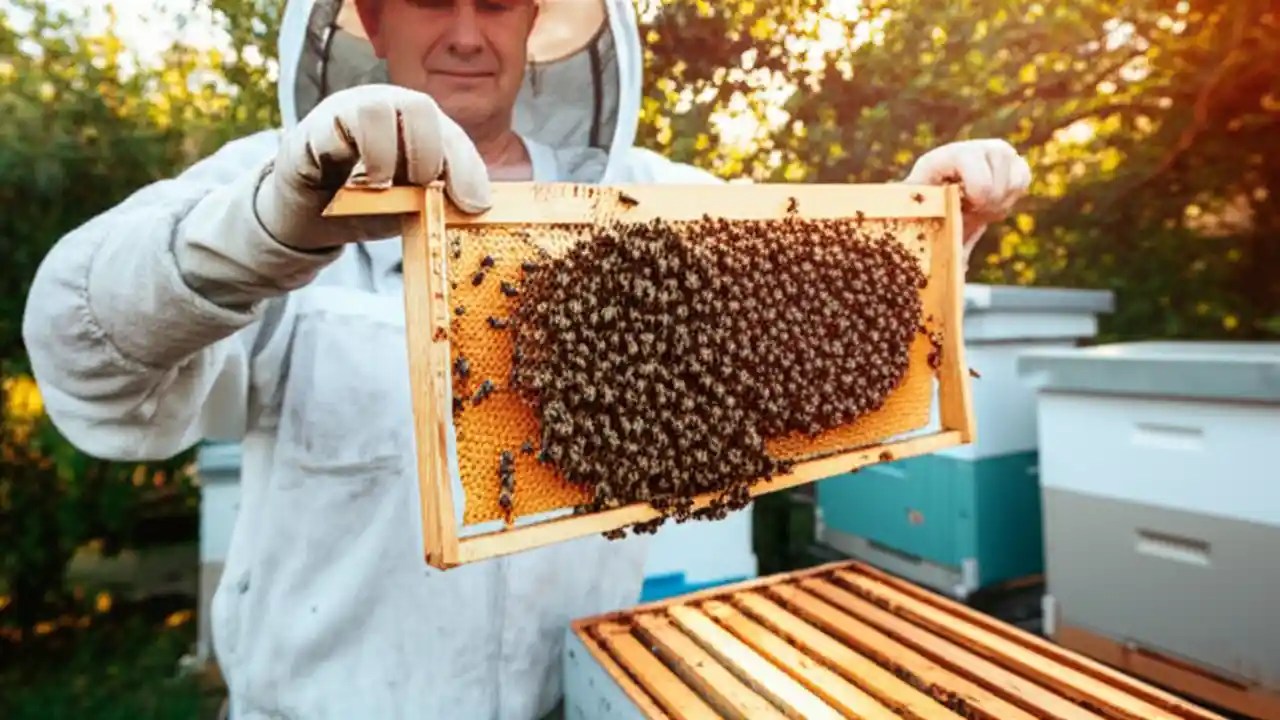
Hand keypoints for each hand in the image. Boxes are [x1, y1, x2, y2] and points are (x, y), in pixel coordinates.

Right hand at [255, 84, 490, 250]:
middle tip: (422, 189)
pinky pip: (340, 126)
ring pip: (379, 107)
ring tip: (383, 186)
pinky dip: (357, 157)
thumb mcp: (410, 207)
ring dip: (390, 154)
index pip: (451, 136)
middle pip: (420, 107)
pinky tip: (357, 185)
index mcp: (417, 127)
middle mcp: (385, 108)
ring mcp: (348, 112)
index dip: (466, 170)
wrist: (307, 219)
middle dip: (429, 155)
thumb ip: (438, 200)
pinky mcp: (316, 128)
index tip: (474, 206)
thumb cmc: (365, 205)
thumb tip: (476, 205)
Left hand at [903, 139, 1031, 264]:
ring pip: (1015, 180)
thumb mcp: (925, 220)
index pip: (971, 160)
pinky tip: (991, 202)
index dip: (977, 191)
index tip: (965, 204)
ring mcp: (994, 151)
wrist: (941, 202)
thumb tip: (956, 268)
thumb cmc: (928, 213)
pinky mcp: (1012, 159)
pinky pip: (1023, 180)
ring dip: (999, 202)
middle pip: (997, 179)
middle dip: (987, 204)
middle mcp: (972, 147)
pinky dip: (1012, 198)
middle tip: (971, 209)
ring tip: (978, 206)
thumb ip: (934, 230)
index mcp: (945, 157)